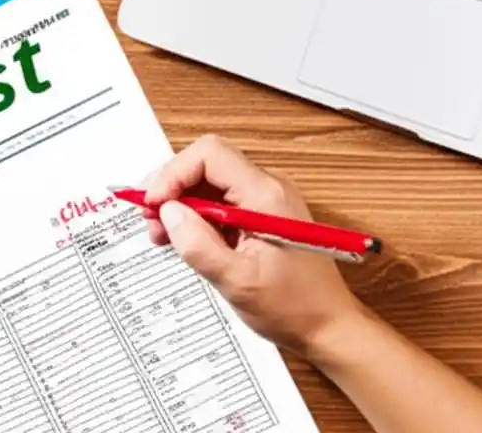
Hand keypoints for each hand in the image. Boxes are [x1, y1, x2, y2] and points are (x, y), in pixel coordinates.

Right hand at [144, 135, 363, 354]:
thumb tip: (168, 212)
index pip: (210, 155)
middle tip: (152, 221)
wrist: (329, 325)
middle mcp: (269, 189)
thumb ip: (199, 244)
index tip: (154, 204)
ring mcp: (266, 201)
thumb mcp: (238, 281)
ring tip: (164, 235)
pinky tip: (185, 240)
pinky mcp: (262, 215)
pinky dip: (197, 217)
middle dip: (173, 189)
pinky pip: (222, 203)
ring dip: (182, 205)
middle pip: (207, 165)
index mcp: (266, 196)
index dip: (174, 174)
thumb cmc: (295, 307)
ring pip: (211, 184)